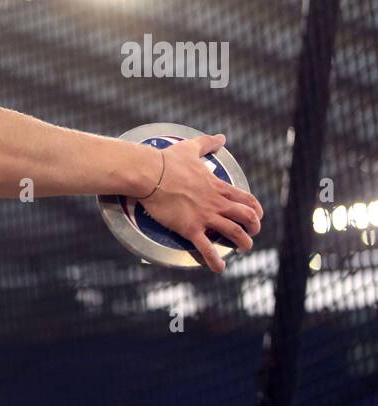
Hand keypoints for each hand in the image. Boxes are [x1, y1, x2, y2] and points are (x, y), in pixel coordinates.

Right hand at [139, 134, 262, 272]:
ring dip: (243, 243)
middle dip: (254, 228)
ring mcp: (204, 216)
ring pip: (234, 233)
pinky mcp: (190, 227)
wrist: (149, 174)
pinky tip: (219, 268)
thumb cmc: (167, 161)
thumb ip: (207, 143)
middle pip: (247, 217)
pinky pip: (207, 247)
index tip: (256, 216)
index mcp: (217, 186)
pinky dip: (215, 260)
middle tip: (251, 234)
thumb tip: (220, 137)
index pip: (246, 199)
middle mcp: (216, 202)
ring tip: (242, 250)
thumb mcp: (190, 148)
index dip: (256, 210)